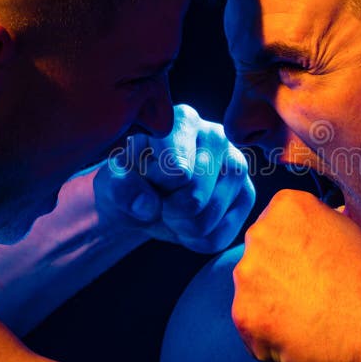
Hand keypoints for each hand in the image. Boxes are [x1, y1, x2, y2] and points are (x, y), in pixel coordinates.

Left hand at [94, 104, 254, 252]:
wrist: (147, 194)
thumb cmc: (131, 178)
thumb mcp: (113, 180)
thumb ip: (121, 188)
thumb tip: (147, 205)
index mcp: (184, 120)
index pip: (178, 171)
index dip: (155, 185)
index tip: (147, 174)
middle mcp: (219, 137)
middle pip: (195, 199)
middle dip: (168, 210)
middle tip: (159, 199)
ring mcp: (237, 166)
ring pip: (207, 220)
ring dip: (180, 228)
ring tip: (172, 209)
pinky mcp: (247, 195)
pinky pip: (218, 238)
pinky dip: (195, 240)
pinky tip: (188, 221)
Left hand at [232, 189, 360, 361]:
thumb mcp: (344, 228)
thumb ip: (310, 229)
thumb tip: (301, 241)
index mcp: (286, 206)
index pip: (275, 232)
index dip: (294, 256)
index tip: (315, 271)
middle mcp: (259, 234)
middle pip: (260, 262)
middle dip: (280, 281)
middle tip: (314, 297)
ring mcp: (247, 275)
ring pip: (253, 297)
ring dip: (274, 312)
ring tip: (312, 320)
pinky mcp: (245, 316)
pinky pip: (252, 333)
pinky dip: (272, 342)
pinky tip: (303, 339)